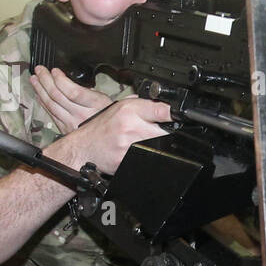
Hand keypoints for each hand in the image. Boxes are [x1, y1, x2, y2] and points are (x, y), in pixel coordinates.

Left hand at [31, 66, 113, 131]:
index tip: (54, 71)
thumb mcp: (105, 100)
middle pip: (58, 96)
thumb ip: (89, 91)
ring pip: (51, 104)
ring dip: (40, 90)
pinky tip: (39, 95)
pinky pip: (51, 114)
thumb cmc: (108, 117)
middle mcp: (81, 115)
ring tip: (35, 80)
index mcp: (94, 105)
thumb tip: (69, 81)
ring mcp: (72, 123)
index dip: (60, 80)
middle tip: (40, 70)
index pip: (73, 92)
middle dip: (46, 80)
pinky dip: (43, 103)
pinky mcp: (65, 130)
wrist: (108, 138)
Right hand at [45, 97, 170, 174]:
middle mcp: (130, 126)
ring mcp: (130, 146)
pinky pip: (149, 159)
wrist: (84, 149)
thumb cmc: (100, 129)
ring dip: (160, 146)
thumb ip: (141, 105)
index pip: (163, 110)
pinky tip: (142, 153)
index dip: (175, 114)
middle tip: (164, 133)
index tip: (182, 116)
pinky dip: (150, 156)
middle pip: (166, 132)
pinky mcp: (129, 161)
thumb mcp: (118, 108)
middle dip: (169, 133)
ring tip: (149, 142)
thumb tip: (163, 104)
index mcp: (129, 110)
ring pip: (160, 147)